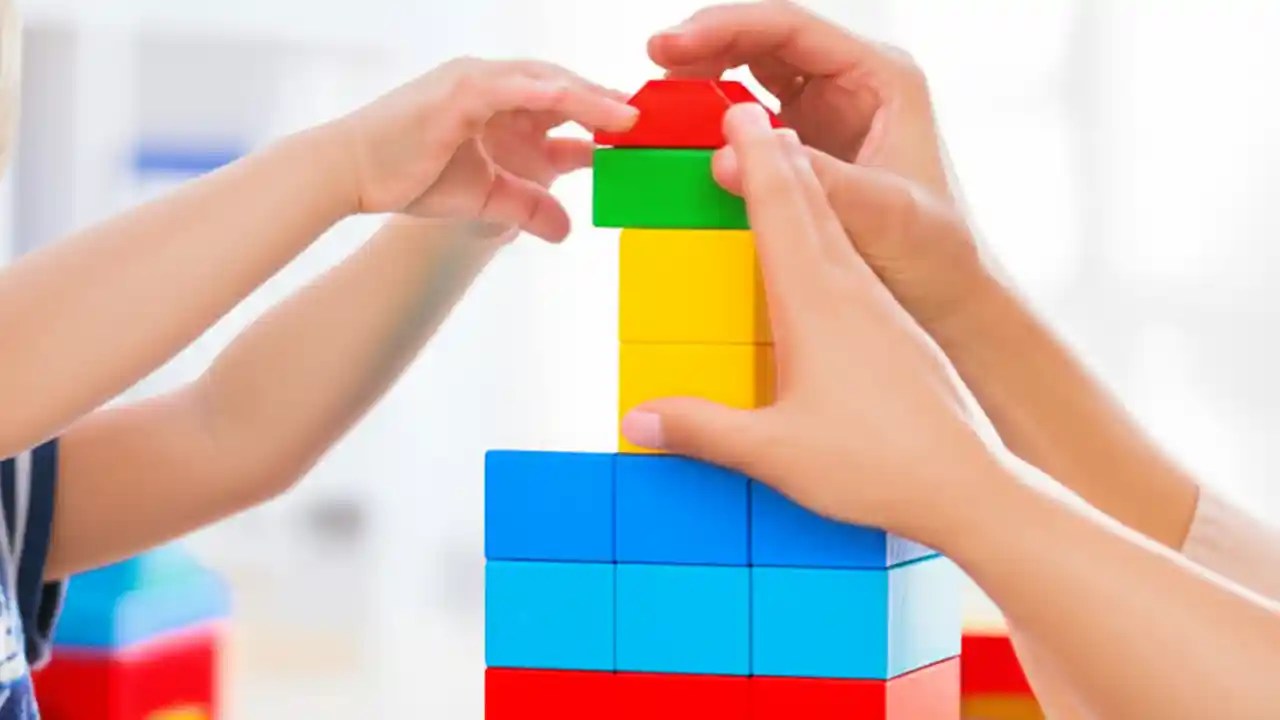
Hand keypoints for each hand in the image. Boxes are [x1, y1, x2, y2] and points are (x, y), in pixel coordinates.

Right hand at [336, 58, 637, 240]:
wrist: (354, 175)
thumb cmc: (412, 179)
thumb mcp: (487, 198)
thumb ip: (528, 207)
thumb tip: (567, 229)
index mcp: (501, 104)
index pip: (562, 103)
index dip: (600, 116)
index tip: (638, 135)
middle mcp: (492, 85)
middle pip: (563, 85)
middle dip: (605, 102)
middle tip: (647, 121)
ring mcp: (474, 81)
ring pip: (544, 81)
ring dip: (587, 96)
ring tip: (626, 115)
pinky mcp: (456, 91)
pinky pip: (506, 86)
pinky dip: (539, 91)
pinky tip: (570, 100)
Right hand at [620, 104, 998, 545]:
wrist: (970, 487)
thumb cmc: (876, 466)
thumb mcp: (773, 453)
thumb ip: (701, 430)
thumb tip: (634, 419)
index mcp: (817, 304)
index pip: (779, 212)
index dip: (754, 159)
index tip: (735, 114)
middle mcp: (850, 291)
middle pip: (807, 205)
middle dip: (773, 155)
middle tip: (747, 114)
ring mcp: (877, 309)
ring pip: (832, 230)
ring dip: (801, 189)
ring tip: (779, 160)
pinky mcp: (894, 330)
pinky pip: (849, 261)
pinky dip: (824, 231)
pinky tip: (819, 252)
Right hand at [651, 2, 990, 328]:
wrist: (947, 302)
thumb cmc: (934, 252)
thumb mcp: (880, 213)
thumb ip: (810, 181)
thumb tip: (725, 156)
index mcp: (879, 76)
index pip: (791, 28)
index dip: (727, 27)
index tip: (672, 45)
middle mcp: (850, 84)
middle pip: (764, 40)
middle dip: (706, 45)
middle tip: (654, 62)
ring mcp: (825, 115)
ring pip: (751, 73)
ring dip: (704, 78)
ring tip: (660, 96)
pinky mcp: (803, 149)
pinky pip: (748, 120)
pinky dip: (713, 121)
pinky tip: (684, 134)